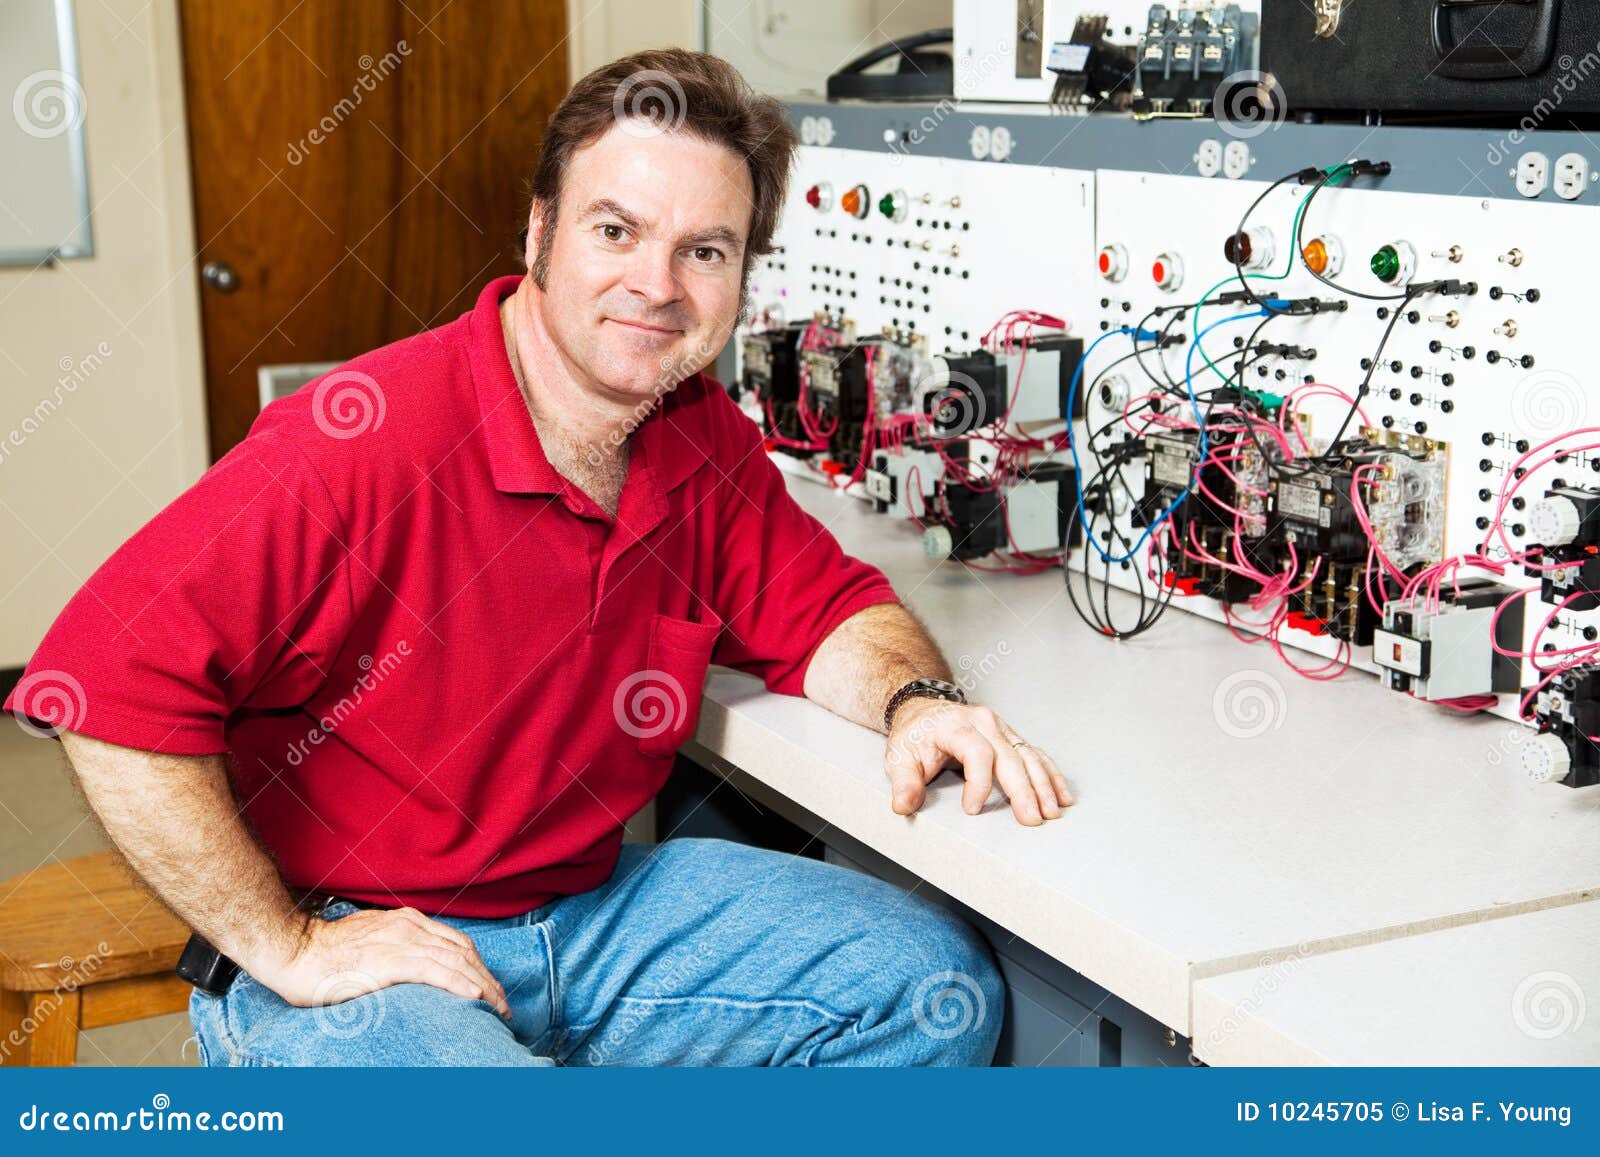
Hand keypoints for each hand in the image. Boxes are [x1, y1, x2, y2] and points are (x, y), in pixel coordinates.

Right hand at [249, 906, 510, 1017]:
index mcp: (407, 922)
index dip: (478, 966)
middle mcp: (410, 927)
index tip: (491, 988)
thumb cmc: (323, 955)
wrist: (292, 950)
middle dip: (488, 978)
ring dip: (482, 985)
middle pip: (464, 951)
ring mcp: (401, 941)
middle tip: (502, 1003)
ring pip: (456, 961)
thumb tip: (413, 972)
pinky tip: (474, 997)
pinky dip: (459, 983)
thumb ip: (394, 952)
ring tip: (497, 1006)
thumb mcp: (369, 944)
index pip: (456, 943)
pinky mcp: (389, 960)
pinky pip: (435, 971)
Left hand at [884, 699, 1072, 825]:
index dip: (978, 782)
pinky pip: (1035, 754)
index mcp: (955, 725)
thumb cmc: (914, 736)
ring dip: (1043, 784)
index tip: (972, 809)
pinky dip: (1049, 775)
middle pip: (1009, 756)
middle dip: (1023, 790)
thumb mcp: (899, 757)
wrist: (923, 711)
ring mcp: (1001, 728)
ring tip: (1051, 811)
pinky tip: (1061, 794)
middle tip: (1032, 818)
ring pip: (1028, 755)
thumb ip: (904, 782)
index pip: (976, 752)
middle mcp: (983, 722)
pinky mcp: (1010, 736)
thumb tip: (903, 805)